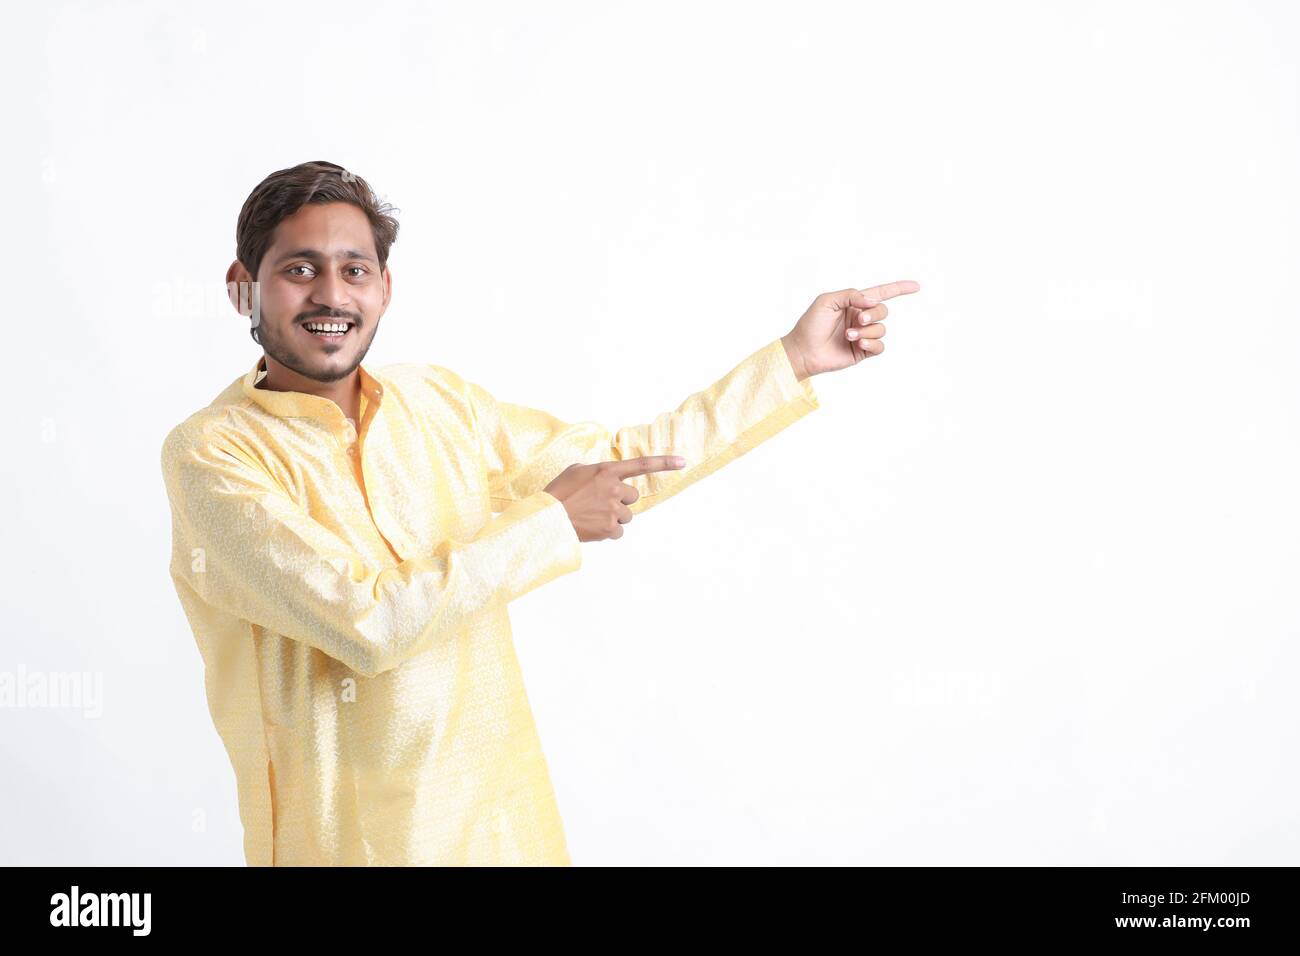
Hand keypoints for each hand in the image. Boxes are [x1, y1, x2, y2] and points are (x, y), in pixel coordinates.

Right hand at [544, 455, 686, 541]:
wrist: (547, 518)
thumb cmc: (559, 493)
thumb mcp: (577, 471)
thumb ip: (598, 471)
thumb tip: (607, 477)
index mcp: (606, 471)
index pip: (641, 464)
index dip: (664, 463)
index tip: (683, 462)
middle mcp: (614, 488)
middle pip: (632, 496)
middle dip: (620, 501)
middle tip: (599, 503)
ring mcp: (614, 509)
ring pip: (626, 515)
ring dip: (614, 516)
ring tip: (592, 516)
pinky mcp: (611, 528)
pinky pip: (619, 531)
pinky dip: (609, 531)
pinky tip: (592, 527)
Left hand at [781, 279, 920, 378]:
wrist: (803, 351)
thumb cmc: (811, 324)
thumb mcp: (827, 300)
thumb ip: (851, 294)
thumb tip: (873, 301)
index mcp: (853, 303)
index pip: (881, 293)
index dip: (899, 289)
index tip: (916, 286)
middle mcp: (860, 318)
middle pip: (883, 311)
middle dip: (873, 314)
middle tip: (857, 320)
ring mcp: (862, 335)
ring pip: (881, 329)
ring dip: (867, 331)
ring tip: (849, 336)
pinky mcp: (862, 352)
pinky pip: (879, 346)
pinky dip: (872, 344)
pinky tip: (859, 344)